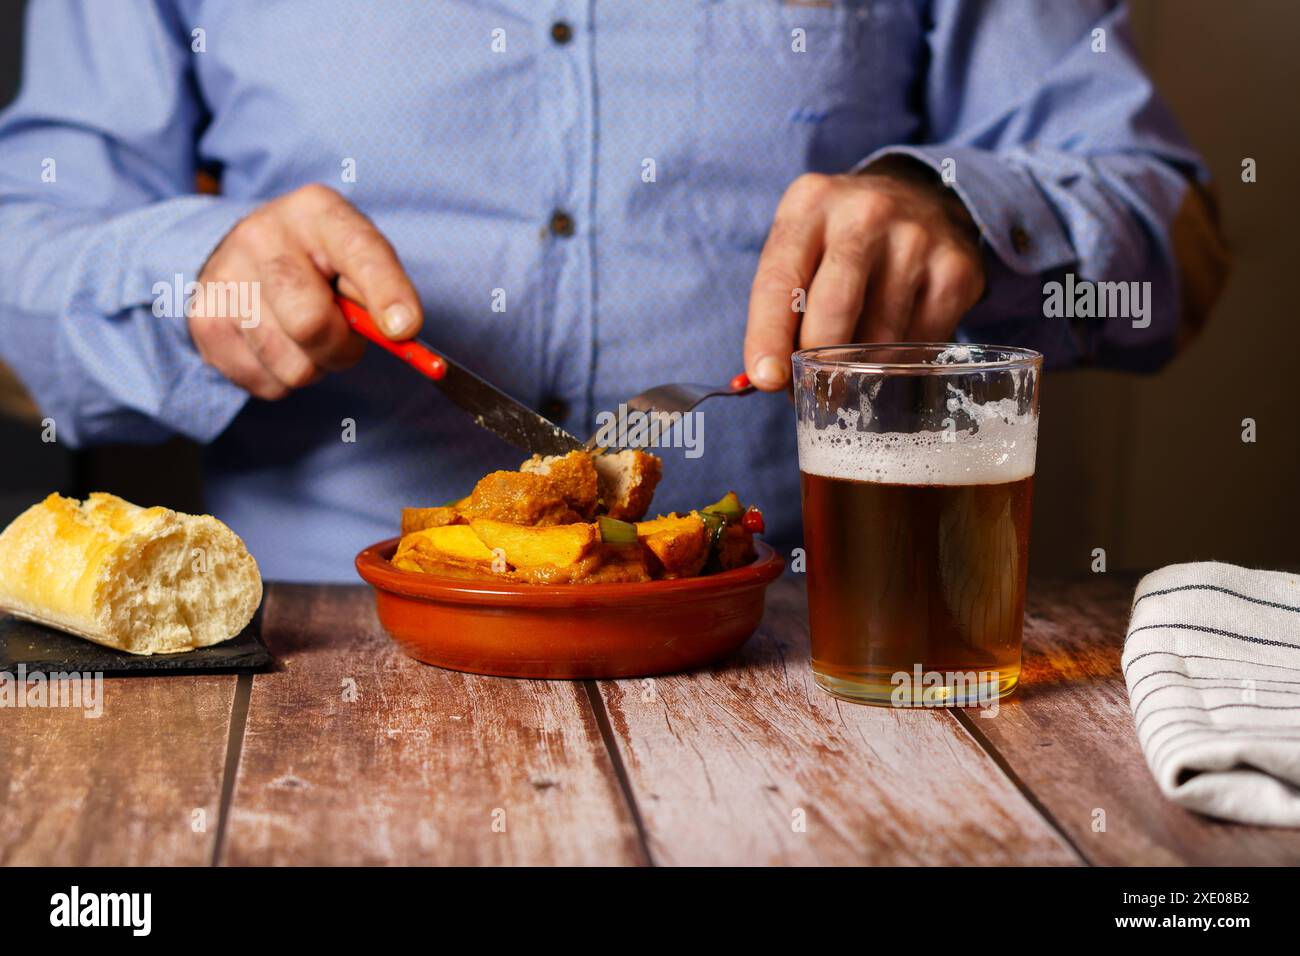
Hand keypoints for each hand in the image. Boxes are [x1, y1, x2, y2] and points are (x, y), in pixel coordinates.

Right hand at [189, 183, 421, 399]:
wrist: (239, 255)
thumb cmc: (317, 263)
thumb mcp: (354, 258)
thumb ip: (380, 288)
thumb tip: (399, 331)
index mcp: (316, 212)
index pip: (358, 251)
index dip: (385, 293)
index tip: (404, 329)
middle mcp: (262, 236)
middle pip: (311, 322)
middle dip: (341, 348)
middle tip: (343, 339)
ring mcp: (225, 277)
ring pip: (291, 366)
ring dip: (312, 366)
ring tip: (303, 336)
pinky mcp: (204, 321)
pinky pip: (266, 384)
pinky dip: (282, 378)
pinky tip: (275, 343)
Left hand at [743, 158, 985, 389]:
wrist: (921, 198)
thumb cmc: (841, 239)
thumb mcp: (802, 248)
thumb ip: (780, 306)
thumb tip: (774, 379)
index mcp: (810, 204)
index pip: (780, 279)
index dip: (769, 335)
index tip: (767, 378)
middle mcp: (865, 213)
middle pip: (835, 306)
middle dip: (820, 362)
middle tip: (815, 393)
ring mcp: (917, 238)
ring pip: (880, 335)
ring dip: (860, 369)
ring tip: (850, 374)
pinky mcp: (956, 269)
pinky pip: (921, 341)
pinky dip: (900, 362)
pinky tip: (891, 352)